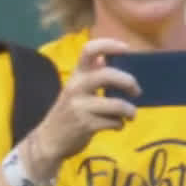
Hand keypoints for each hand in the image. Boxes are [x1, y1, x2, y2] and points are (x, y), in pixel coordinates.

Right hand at [25, 37, 137, 175]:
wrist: (48, 141)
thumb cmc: (68, 112)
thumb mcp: (76, 90)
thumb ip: (90, 75)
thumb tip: (104, 58)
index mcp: (76, 75)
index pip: (88, 50)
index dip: (109, 45)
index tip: (127, 48)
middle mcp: (76, 87)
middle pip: (107, 75)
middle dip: (128, 82)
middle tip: (137, 91)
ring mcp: (79, 107)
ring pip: (116, 104)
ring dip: (129, 110)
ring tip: (131, 114)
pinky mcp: (85, 125)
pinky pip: (113, 122)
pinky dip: (119, 124)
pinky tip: (117, 125)